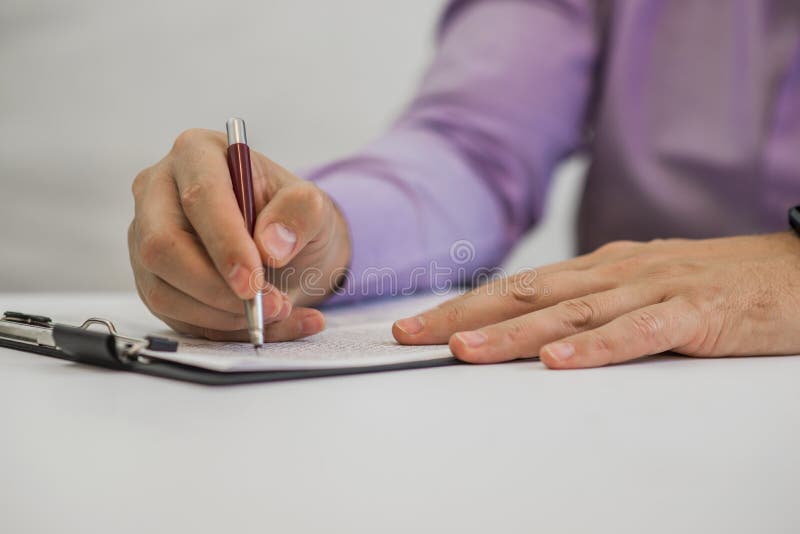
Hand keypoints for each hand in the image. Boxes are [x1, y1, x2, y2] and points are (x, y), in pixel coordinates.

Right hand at [128, 129, 350, 340]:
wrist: (285, 245)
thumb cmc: (291, 216)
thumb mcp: (313, 207)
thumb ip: (300, 214)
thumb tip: (271, 244)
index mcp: (197, 154)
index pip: (199, 198)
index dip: (225, 244)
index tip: (254, 282)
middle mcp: (158, 192)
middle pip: (162, 247)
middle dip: (216, 288)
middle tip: (267, 306)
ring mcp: (147, 237)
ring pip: (163, 290)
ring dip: (223, 315)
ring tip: (277, 311)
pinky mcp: (152, 279)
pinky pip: (176, 317)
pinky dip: (225, 331)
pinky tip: (266, 325)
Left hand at [393, 233, 799, 367]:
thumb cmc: (720, 284)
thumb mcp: (642, 290)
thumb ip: (593, 307)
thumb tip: (538, 333)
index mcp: (600, 269)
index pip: (517, 288)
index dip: (462, 306)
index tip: (416, 326)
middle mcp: (615, 272)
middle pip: (525, 295)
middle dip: (463, 316)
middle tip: (410, 335)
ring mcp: (653, 289)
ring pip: (570, 314)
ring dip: (512, 333)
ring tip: (463, 350)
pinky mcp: (696, 312)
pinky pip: (638, 332)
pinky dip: (595, 348)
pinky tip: (557, 363)